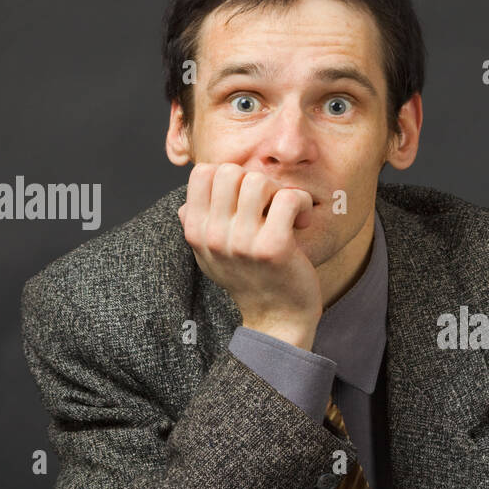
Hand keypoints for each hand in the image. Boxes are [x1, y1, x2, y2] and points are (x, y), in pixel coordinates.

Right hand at [178, 162, 322, 347]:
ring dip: (279, 192)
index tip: (246, 200)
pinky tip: (301, 221)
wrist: (277, 317)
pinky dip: (301, 203)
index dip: (230, 178)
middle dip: (255, 182)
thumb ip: (197, 227)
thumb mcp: (210, 256)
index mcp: (196, 232)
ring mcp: (243, 243)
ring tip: (287, 214)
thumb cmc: (249, 279)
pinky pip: (288, 198)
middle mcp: (214, 236)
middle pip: (230, 171)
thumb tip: (186, 203)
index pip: (203, 173)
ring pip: (258, 181)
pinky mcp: (273, 248)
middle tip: (269, 206)